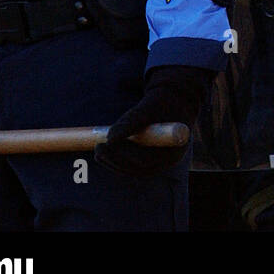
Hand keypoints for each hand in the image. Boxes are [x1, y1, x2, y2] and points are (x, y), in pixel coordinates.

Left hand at [94, 65, 212, 176]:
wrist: (175, 103)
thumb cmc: (163, 103)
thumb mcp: (149, 106)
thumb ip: (132, 120)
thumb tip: (110, 137)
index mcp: (174, 147)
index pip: (146, 158)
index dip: (126, 152)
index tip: (109, 142)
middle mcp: (168, 160)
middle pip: (138, 169)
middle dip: (115, 159)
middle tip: (99, 148)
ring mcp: (159, 163)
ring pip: (132, 170)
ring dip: (113, 162)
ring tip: (98, 149)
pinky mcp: (150, 163)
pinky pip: (131, 166)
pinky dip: (116, 161)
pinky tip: (103, 153)